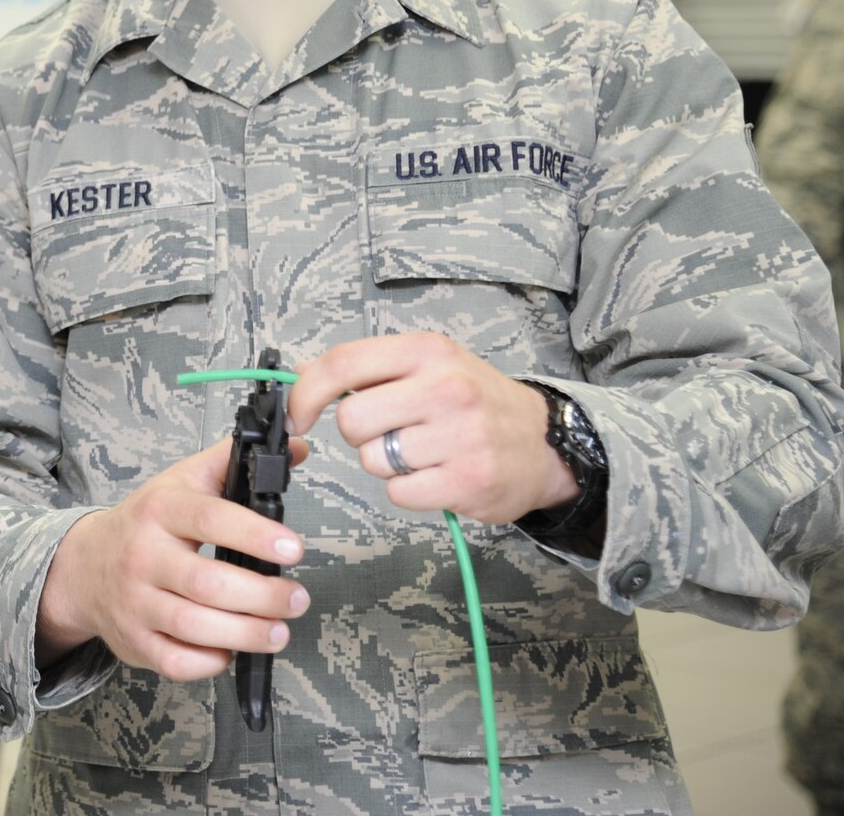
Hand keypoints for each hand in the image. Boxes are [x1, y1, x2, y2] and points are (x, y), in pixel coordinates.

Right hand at [35, 435, 311, 680]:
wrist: (84, 566)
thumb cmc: (145, 524)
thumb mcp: (180, 481)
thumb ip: (233, 461)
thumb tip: (296, 446)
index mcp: (158, 510)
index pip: (209, 518)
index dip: (255, 535)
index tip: (292, 548)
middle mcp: (143, 557)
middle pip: (208, 583)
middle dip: (263, 596)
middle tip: (297, 599)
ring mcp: (136, 603)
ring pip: (194, 627)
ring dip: (246, 634)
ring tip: (278, 631)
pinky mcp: (135, 642)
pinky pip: (176, 662)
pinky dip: (211, 661)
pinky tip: (232, 649)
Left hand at [286, 333, 575, 525]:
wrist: (545, 442)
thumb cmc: (476, 401)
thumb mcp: (428, 365)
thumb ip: (369, 368)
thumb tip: (301, 374)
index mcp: (428, 351)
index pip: (344, 364)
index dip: (306, 393)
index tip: (298, 416)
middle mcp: (446, 387)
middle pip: (351, 420)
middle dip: (359, 434)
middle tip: (390, 432)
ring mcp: (461, 435)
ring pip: (373, 460)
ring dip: (387, 464)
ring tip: (424, 453)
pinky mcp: (469, 480)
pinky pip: (398, 493)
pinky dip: (408, 490)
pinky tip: (436, 475)